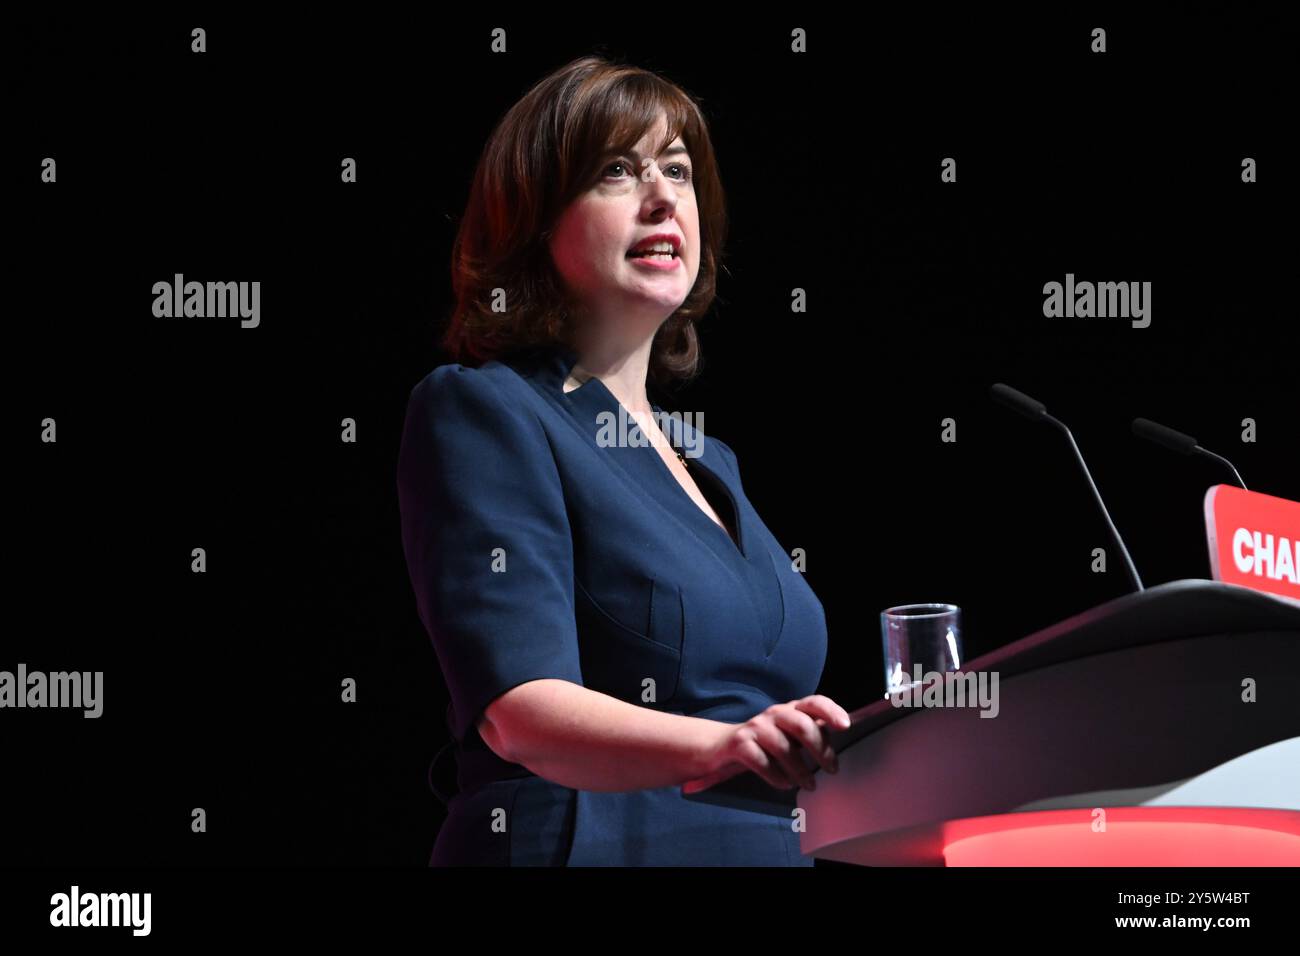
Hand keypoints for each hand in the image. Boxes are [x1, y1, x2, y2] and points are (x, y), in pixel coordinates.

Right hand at [682, 695, 851, 794]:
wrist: (719, 745)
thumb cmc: (763, 743)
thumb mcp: (787, 734)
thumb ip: (810, 735)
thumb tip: (839, 744)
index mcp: (789, 710)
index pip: (813, 702)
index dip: (830, 711)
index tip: (845, 726)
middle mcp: (773, 714)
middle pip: (802, 725)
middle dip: (821, 749)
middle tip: (831, 769)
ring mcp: (755, 728)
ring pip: (784, 747)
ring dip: (801, 770)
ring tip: (809, 785)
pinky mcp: (739, 744)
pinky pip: (763, 762)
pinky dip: (777, 777)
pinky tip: (785, 784)